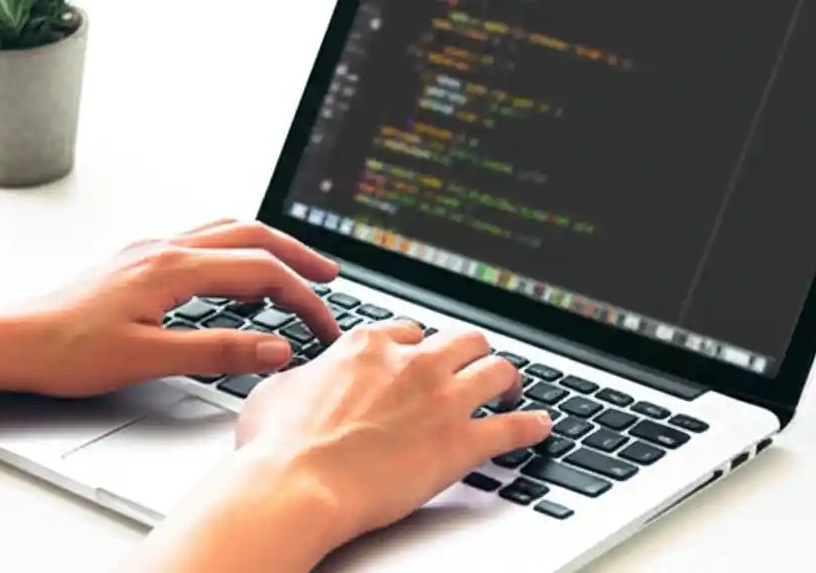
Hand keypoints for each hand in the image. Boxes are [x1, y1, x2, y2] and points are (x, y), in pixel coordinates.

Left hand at [13, 219, 339, 396]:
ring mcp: (150, 252)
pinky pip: (202, 243)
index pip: (261, 272)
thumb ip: (218, 350)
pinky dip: (235, 252)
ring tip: (293, 270)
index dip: (303, 299)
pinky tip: (234, 279)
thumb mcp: (147, 359)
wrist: (6, 341)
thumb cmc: (64, 352)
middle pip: (251, 236)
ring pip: (226, 231)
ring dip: (267, 247)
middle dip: (297, 255)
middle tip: (330, 277)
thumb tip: (276, 347)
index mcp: (173, 268)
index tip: (325, 326)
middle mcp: (165, 249)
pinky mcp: (138, 263)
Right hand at [234, 321, 552, 546]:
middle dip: (470, 352)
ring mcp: (441, 400)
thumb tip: (303, 378)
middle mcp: (412, 363)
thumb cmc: (278, 447)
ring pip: (496, 370)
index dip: (417, 348)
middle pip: (463, 340)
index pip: (409, 331)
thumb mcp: (276, 392)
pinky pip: (513, 427)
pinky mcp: (460, 443)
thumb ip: (303, 376)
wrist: (296, 485)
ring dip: (507, 379)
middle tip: (472, 367)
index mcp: (368, 346)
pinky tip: (539, 427)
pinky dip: (531, 426)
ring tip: (511, 389)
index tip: (420, 361)